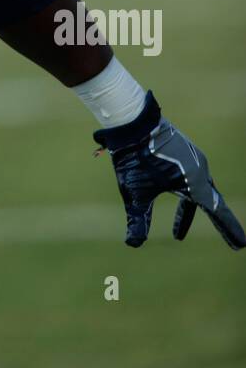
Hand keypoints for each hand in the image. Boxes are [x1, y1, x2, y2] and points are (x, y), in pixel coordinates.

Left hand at [93, 92, 245, 249]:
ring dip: (190, 211)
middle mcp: (200, 169)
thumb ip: (138, 219)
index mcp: (194, 182)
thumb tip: (133, 243)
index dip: (229, 229)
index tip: (241, 245)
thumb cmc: (135, 159)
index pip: (217, 211)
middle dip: (217, 224)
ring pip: (199, 189)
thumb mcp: (135, 193)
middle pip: (211, 202)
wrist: (132, 123)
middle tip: (231, 244)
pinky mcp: (184, 150)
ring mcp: (193, 158)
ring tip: (177, 234)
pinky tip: (173, 201)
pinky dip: (186, 195)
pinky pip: (191, 176)